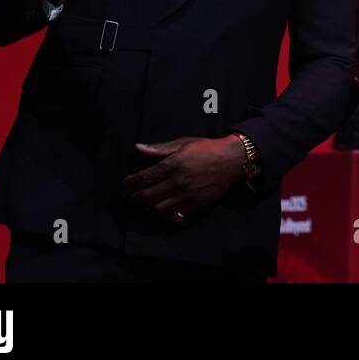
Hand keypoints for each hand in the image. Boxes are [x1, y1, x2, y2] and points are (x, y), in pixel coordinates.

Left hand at [122, 136, 245, 224]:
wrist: (233, 160)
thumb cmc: (206, 148)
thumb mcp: (183, 143)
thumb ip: (160, 148)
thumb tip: (138, 148)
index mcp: (174, 164)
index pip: (144, 178)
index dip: (131, 183)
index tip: (125, 185)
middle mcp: (178, 182)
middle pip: (147, 196)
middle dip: (135, 198)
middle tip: (131, 196)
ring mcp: (187, 195)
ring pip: (158, 209)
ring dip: (148, 208)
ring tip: (145, 204)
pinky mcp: (196, 205)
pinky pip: (175, 216)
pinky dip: (165, 215)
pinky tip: (162, 210)